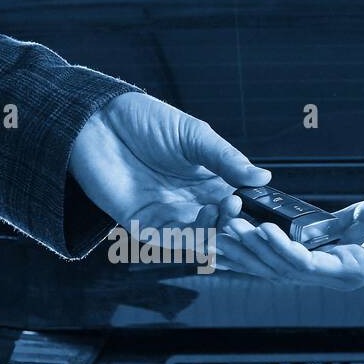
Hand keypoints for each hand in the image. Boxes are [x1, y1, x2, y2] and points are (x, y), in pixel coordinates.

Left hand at [69, 92, 270, 242]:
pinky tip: (205, 222)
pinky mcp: (142, 225)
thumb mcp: (194, 135)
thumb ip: (226, 159)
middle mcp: (190, 203)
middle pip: (222, 226)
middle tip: (247, 210)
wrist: (95, 121)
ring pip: (200, 238)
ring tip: (228, 212)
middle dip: (237, 223)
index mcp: (207, 181)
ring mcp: (167, 216)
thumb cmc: (143, 121)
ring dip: (217, 230)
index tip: (267, 206)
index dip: (252, 208)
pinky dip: (190, 238)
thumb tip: (263, 178)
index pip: (238, 203)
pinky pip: (170, 242)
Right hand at [216, 193, 363, 289]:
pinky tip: (264, 231)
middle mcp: (331, 277)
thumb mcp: (353, 221)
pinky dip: (282, 248)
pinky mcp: (353, 271)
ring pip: (284, 269)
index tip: (216, 240)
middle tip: (209, 236)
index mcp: (328, 265)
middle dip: (239, 254)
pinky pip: (308, 262)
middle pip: (273, 270)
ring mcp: (341, 277)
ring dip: (254, 250)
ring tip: (231, 228)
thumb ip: (324, 229)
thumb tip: (296, 230)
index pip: (276, 263)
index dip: (245, 254)